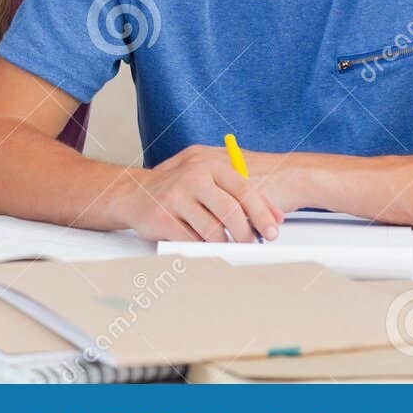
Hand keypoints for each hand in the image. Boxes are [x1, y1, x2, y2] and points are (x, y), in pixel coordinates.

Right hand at [118, 144, 283, 242]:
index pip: (244, 190)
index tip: (272, 231)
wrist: (136, 193)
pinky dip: (201, 246)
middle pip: (230, 212)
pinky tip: (200, 242)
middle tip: (250, 244)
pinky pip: (192, 241)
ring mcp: (176, 196)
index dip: (262, 214)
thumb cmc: (181, 190)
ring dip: (223, 244)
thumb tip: (276, 216)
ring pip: (213, 231)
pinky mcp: (163, 216)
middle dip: (245, 234)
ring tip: (224, 245)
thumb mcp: (212, 183)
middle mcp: (192, 176)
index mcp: (209, 165)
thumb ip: (242, 196)